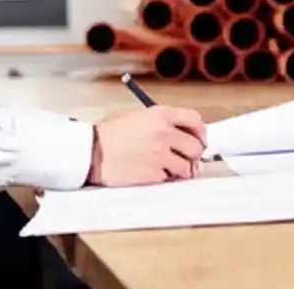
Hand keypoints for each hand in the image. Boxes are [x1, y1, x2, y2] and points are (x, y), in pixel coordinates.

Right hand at [86, 105, 205, 186]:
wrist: (92, 151)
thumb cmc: (111, 134)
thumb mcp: (138, 116)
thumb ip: (163, 122)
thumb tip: (183, 134)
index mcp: (161, 115)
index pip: (195, 121)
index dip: (201, 132)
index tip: (200, 139)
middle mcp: (164, 133)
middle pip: (196, 147)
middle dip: (193, 155)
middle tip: (186, 158)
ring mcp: (160, 155)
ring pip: (186, 167)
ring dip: (180, 169)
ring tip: (166, 167)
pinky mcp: (153, 174)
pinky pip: (170, 178)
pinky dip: (164, 177)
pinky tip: (151, 171)